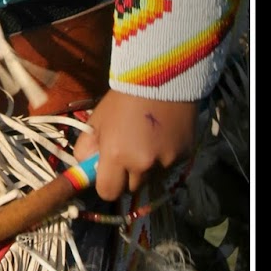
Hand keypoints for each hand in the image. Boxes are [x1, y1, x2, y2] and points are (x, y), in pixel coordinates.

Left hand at [73, 89, 197, 201]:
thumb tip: (86, 168)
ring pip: (151, 179)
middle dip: (127, 176)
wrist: (161, 78)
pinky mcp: (184, 156)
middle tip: (127, 154)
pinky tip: (162, 138)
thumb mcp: (98, 120)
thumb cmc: (124, 98)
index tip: (107, 173)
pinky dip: (164, 159)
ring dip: (147, 169)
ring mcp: (166, 162)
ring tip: (147, 142)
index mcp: (116, 155)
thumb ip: (86, 148)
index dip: (106, 184)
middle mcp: (142, 164)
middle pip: (131, 188)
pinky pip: (169, 168)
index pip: (108, 192)